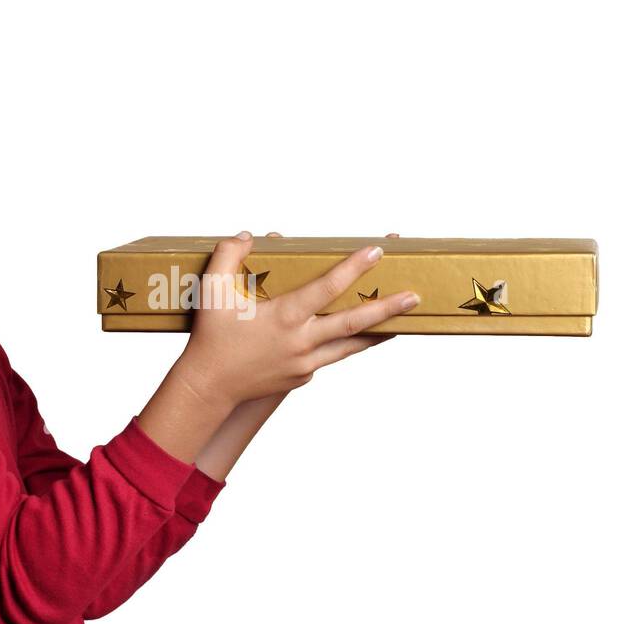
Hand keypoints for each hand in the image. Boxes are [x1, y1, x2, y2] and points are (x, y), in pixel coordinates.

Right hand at [177, 230, 415, 409]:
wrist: (208, 387)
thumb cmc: (211, 337)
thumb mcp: (213, 291)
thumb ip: (229, 256)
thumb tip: (247, 236)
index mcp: (284, 317)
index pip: (327, 287)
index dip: (353, 268)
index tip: (376, 251)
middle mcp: (301, 342)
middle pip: (354, 323)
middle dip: (387, 308)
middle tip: (415, 296)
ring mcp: (305, 363)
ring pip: (350, 346)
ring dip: (377, 333)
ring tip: (401, 322)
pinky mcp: (302, 377)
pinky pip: (326, 356)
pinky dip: (339, 344)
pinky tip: (349, 336)